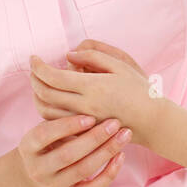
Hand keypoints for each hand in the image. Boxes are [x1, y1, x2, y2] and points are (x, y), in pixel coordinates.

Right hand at [15, 114, 130, 186]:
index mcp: (28, 147)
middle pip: (67, 155)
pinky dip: (109, 173)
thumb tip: (91, 101)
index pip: (45, 135)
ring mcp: (53, 185)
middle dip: (94, 138)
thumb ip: (62, 119)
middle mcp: (38, 169)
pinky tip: (121, 156)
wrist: (38, 172)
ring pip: (83, 170)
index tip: (90, 116)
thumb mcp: (46, 128)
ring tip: (124, 135)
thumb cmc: (48, 141)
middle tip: (115, 123)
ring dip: (106, 151)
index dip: (67, 125)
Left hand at [32, 39, 147, 119]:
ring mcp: (84, 121)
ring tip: (39, 82)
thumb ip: (94, 55)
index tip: (33, 58)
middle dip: (34, 79)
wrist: (153, 122)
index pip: (53, 77)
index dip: (38, 66)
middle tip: (34, 68)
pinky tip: (51, 98)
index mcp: (93, 86)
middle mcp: (85, 106)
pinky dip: (47, 109)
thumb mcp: (121, 64)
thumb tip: (68, 55)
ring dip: (37, 95)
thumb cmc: (140, 89)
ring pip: (46, 111)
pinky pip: (56, 122)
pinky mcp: (84, 131)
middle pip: (45, 94)